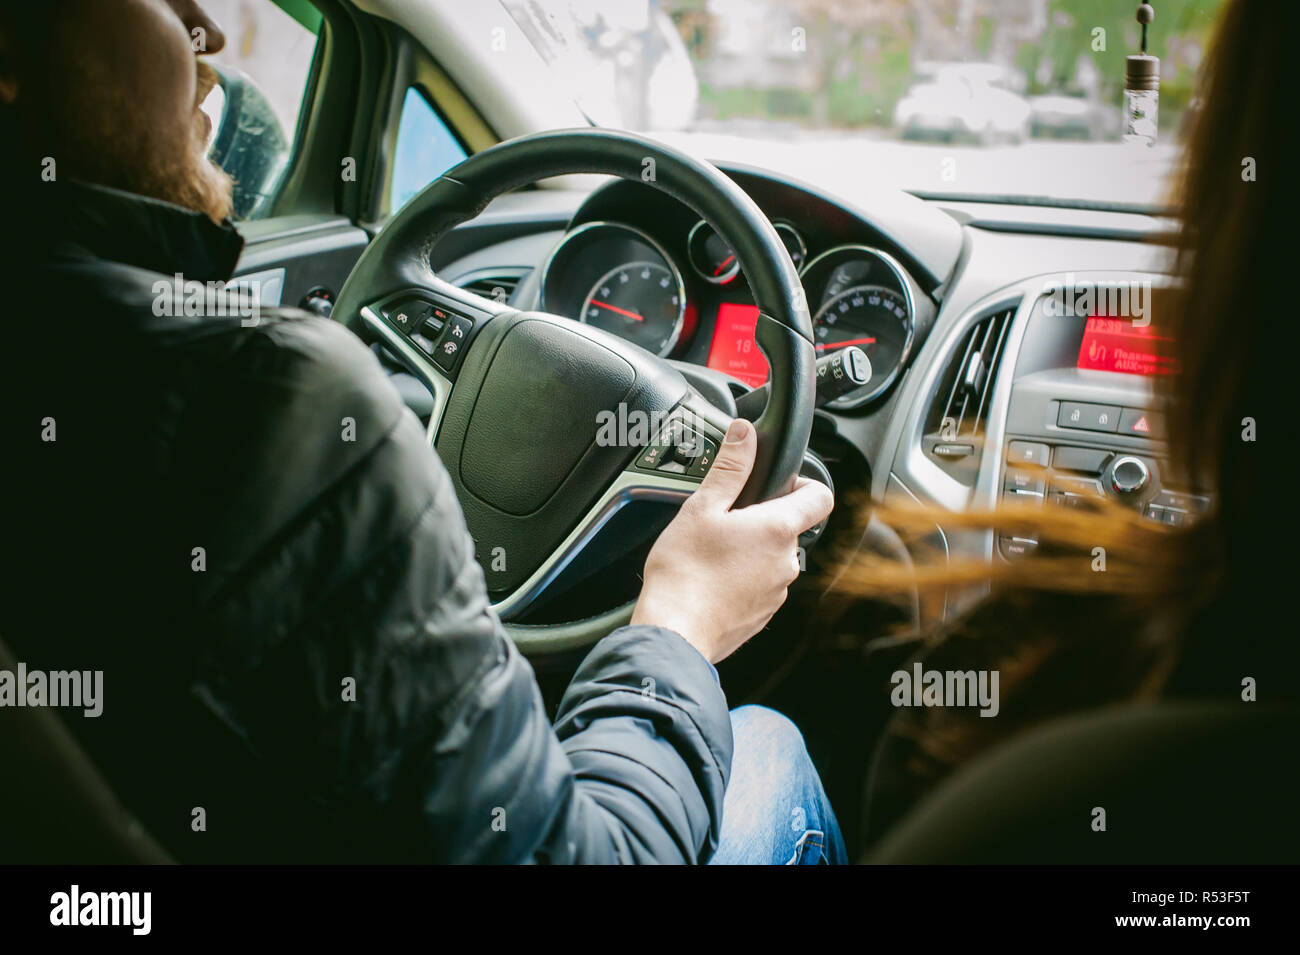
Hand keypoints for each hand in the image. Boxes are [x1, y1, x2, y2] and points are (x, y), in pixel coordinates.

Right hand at [631, 418, 832, 662]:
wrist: (674, 632)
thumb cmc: (684, 572)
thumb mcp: (701, 507)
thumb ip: (729, 468)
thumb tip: (745, 434)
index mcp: (777, 529)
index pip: (820, 496)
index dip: (803, 483)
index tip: (779, 483)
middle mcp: (786, 562)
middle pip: (789, 528)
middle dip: (761, 519)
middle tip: (724, 520)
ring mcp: (776, 592)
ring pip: (772, 558)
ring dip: (750, 551)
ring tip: (712, 552)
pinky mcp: (762, 615)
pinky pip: (760, 586)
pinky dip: (742, 579)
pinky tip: (711, 579)